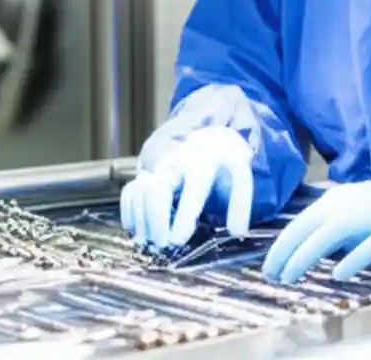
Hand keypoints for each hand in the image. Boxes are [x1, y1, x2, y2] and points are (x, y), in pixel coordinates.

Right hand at [120, 125, 253, 249]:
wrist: (204, 125)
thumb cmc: (222, 155)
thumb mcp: (240, 173)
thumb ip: (239, 202)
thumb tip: (237, 232)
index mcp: (200, 163)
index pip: (190, 191)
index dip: (182, 216)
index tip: (177, 240)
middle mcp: (174, 162)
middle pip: (155, 190)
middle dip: (154, 219)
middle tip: (161, 245)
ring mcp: (155, 164)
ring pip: (139, 192)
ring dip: (142, 220)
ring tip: (149, 242)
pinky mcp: (143, 168)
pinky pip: (130, 191)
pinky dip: (130, 211)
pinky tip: (136, 229)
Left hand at [262, 177, 370, 283]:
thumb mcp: (355, 214)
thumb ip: (333, 229)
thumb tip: (308, 251)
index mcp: (336, 200)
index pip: (300, 223)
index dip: (281, 246)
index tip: (268, 267)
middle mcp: (348, 204)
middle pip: (308, 227)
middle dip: (285, 252)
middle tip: (271, 275)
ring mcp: (370, 214)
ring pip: (330, 234)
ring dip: (306, 256)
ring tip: (290, 277)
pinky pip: (368, 246)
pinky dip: (351, 259)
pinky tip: (338, 275)